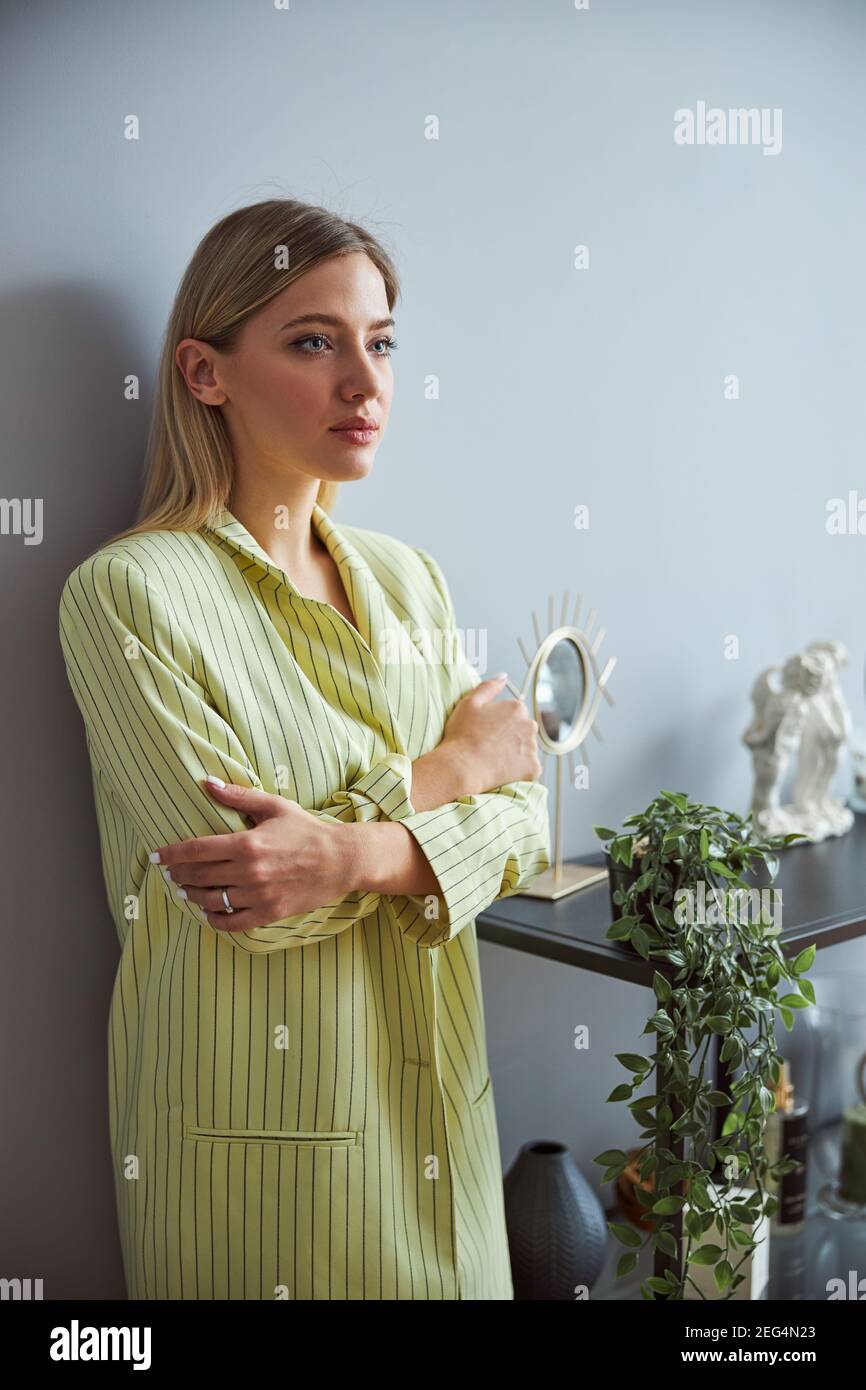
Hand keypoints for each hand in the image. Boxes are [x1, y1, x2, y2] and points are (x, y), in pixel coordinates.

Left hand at [151, 779, 355, 931]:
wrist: (340, 861)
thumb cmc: (306, 830)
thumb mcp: (274, 807)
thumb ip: (238, 796)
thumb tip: (207, 783)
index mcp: (247, 844)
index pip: (196, 850)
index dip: (172, 854)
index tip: (157, 856)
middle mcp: (249, 872)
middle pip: (199, 876)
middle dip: (179, 875)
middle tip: (171, 872)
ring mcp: (259, 896)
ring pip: (211, 900)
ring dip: (192, 896)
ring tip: (185, 890)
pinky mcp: (269, 913)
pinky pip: (231, 923)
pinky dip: (214, 920)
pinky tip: (208, 912)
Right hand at [440, 675, 542, 793]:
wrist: (462, 767)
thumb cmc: (462, 735)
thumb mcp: (469, 703)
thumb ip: (489, 687)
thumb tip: (504, 677)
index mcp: (516, 708)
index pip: (514, 714)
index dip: (499, 724)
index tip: (486, 732)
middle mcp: (530, 725)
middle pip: (523, 730)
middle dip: (511, 737)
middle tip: (490, 746)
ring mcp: (533, 748)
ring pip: (526, 749)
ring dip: (515, 753)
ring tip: (494, 759)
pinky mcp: (533, 768)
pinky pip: (529, 768)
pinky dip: (519, 770)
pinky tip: (501, 770)